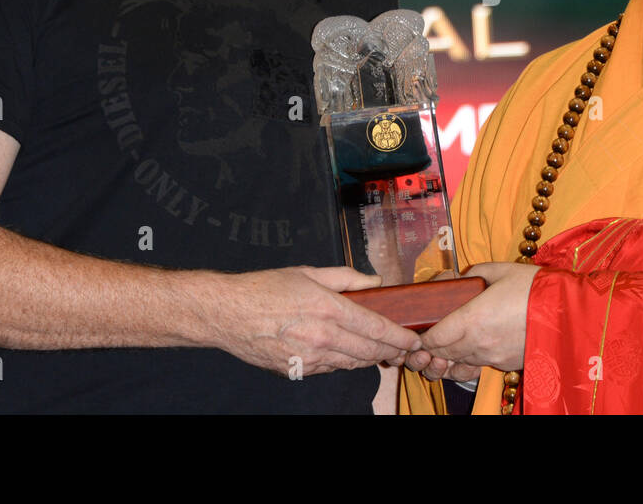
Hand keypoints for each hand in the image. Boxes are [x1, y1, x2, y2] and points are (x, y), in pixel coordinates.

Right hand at [215, 266, 421, 377]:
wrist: (228, 313)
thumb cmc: (265, 289)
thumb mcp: (309, 272)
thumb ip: (346, 277)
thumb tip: (374, 282)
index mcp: (328, 308)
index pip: (375, 328)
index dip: (400, 337)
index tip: (414, 340)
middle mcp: (322, 336)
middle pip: (369, 352)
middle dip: (392, 352)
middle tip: (405, 349)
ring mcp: (309, 358)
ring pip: (351, 364)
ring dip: (369, 359)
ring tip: (381, 352)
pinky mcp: (297, 371)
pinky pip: (329, 369)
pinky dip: (342, 362)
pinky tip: (345, 353)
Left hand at [410, 262, 539, 373]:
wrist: (567, 309)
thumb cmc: (533, 286)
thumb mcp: (500, 270)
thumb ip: (474, 274)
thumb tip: (459, 278)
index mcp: (472, 319)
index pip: (434, 337)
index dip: (422, 337)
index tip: (418, 331)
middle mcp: (479, 343)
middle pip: (443, 353)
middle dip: (431, 348)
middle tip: (426, 338)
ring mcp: (493, 357)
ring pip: (459, 361)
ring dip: (448, 356)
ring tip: (444, 345)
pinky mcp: (507, 364)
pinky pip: (478, 365)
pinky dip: (467, 360)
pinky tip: (468, 349)